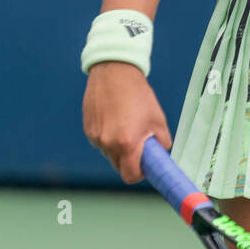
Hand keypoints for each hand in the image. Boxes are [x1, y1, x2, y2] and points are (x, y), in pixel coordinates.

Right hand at [82, 62, 172, 183]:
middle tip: (139, 143)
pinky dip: (109, 137)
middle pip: (119, 167)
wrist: (114, 72)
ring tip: (127, 124)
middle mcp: (108, 144)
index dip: (140, 174)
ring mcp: (95, 138)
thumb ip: (162, 143)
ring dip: (119, 147)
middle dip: (130, 161)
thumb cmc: (139, 95)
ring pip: (109, 154)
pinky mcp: (88, 130)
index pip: (131, 176)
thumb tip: (160, 155)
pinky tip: (115, 118)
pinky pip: (101, 142)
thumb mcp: (158, 119)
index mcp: (127, 144)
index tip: (145, 166)